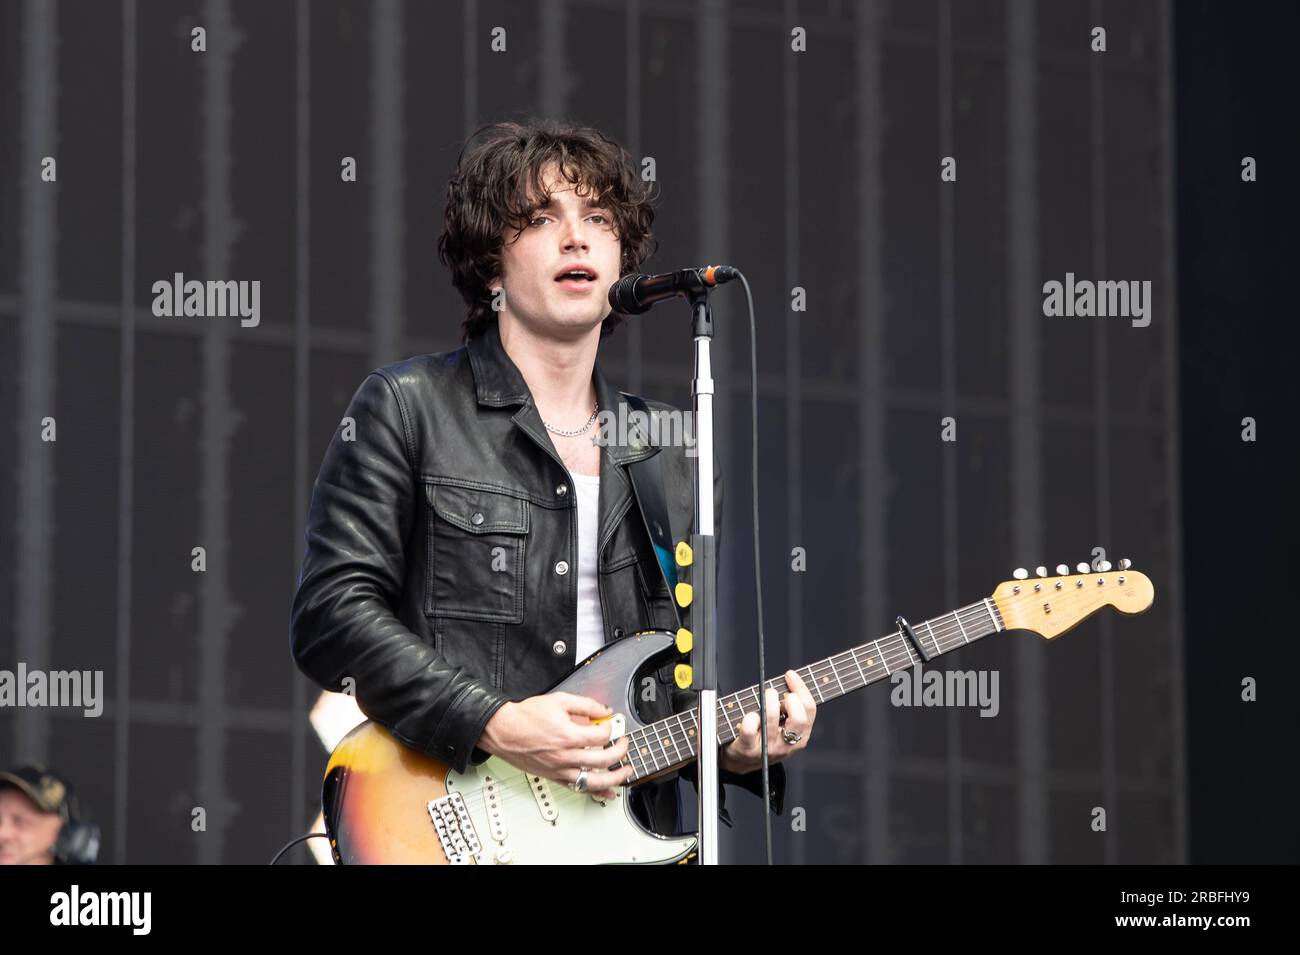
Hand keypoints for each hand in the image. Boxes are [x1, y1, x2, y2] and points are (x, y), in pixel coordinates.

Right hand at [478, 692, 632, 799]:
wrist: (503, 731)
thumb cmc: (525, 717)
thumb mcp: (558, 701)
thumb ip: (585, 704)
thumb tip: (603, 710)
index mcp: (569, 735)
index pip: (602, 735)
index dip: (610, 727)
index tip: (609, 724)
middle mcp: (566, 756)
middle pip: (604, 759)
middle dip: (620, 751)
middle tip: (624, 745)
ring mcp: (561, 770)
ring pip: (595, 780)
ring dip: (616, 778)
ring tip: (626, 771)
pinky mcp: (555, 777)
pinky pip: (580, 789)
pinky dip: (597, 792)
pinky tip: (608, 792)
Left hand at [719, 670, 815, 774]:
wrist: (742, 761)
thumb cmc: (763, 735)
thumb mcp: (784, 726)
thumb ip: (791, 707)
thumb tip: (792, 678)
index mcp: (800, 737)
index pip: (810, 710)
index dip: (801, 688)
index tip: (790, 675)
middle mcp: (787, 745)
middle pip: (799, 718)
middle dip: (790, 699)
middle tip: (779, 693)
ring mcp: (768, 748)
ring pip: (771, 719)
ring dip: (767, 700)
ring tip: (764, 696)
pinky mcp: (748, 749)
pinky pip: (749, 728)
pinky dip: (749, 716)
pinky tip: (749, 715)